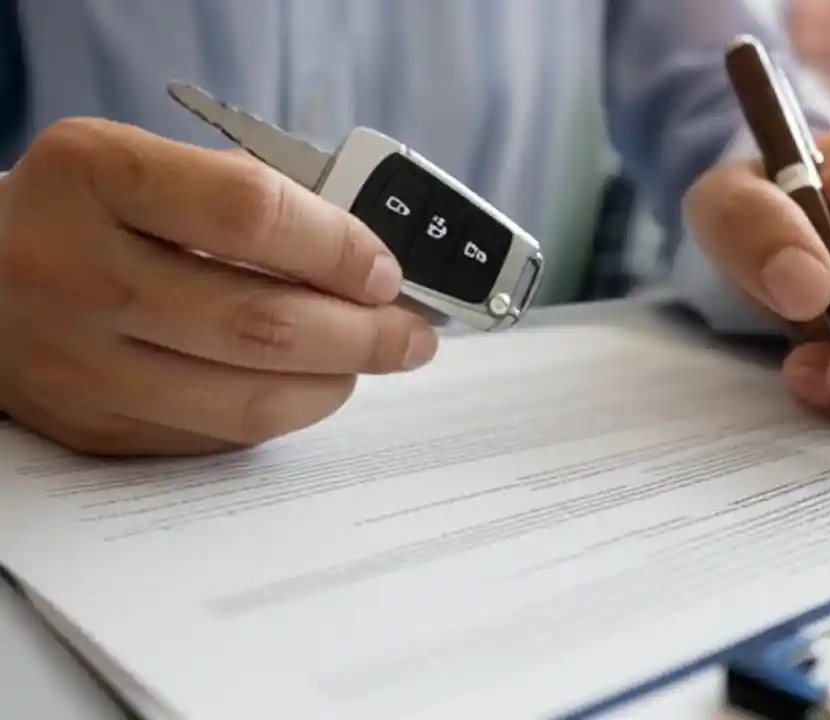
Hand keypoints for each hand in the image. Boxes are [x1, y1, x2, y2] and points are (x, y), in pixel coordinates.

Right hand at [0, 118, 436, 455]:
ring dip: (338, 382)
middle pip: (261, 322)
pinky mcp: (92, 425)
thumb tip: (368, 255)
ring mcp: (77, 361)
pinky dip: (284, 410)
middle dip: (365, 334)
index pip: (251, 214)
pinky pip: (218, 434)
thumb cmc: (90, 211)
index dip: (340, 247)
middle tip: (411, 334)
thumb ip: (248, 194)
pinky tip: (310, 383)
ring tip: (373, 360)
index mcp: (94, 176)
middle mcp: (74, 270)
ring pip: (248, 398)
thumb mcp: (149, 165)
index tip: (385, 269)